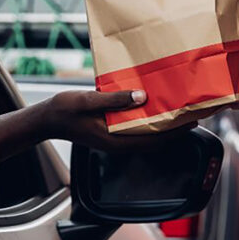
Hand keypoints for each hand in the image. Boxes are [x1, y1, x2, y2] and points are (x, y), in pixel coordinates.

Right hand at [36, 89, 191, 150]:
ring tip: (178, 111)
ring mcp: (115, 139)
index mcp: (114, 140)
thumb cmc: (65, 109)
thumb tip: (142, 97)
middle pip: (153, 139)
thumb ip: (115, 100)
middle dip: (173, 130)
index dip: (174, 133)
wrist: (46, 118)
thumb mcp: (89, 100)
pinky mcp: (111, 132)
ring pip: (145, 135)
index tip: (191, 123)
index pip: (152, 139)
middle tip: (192, 114)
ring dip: (162, 125)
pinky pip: (136, 129)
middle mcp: (118, 142)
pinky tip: (154, 108)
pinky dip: (148, 121)